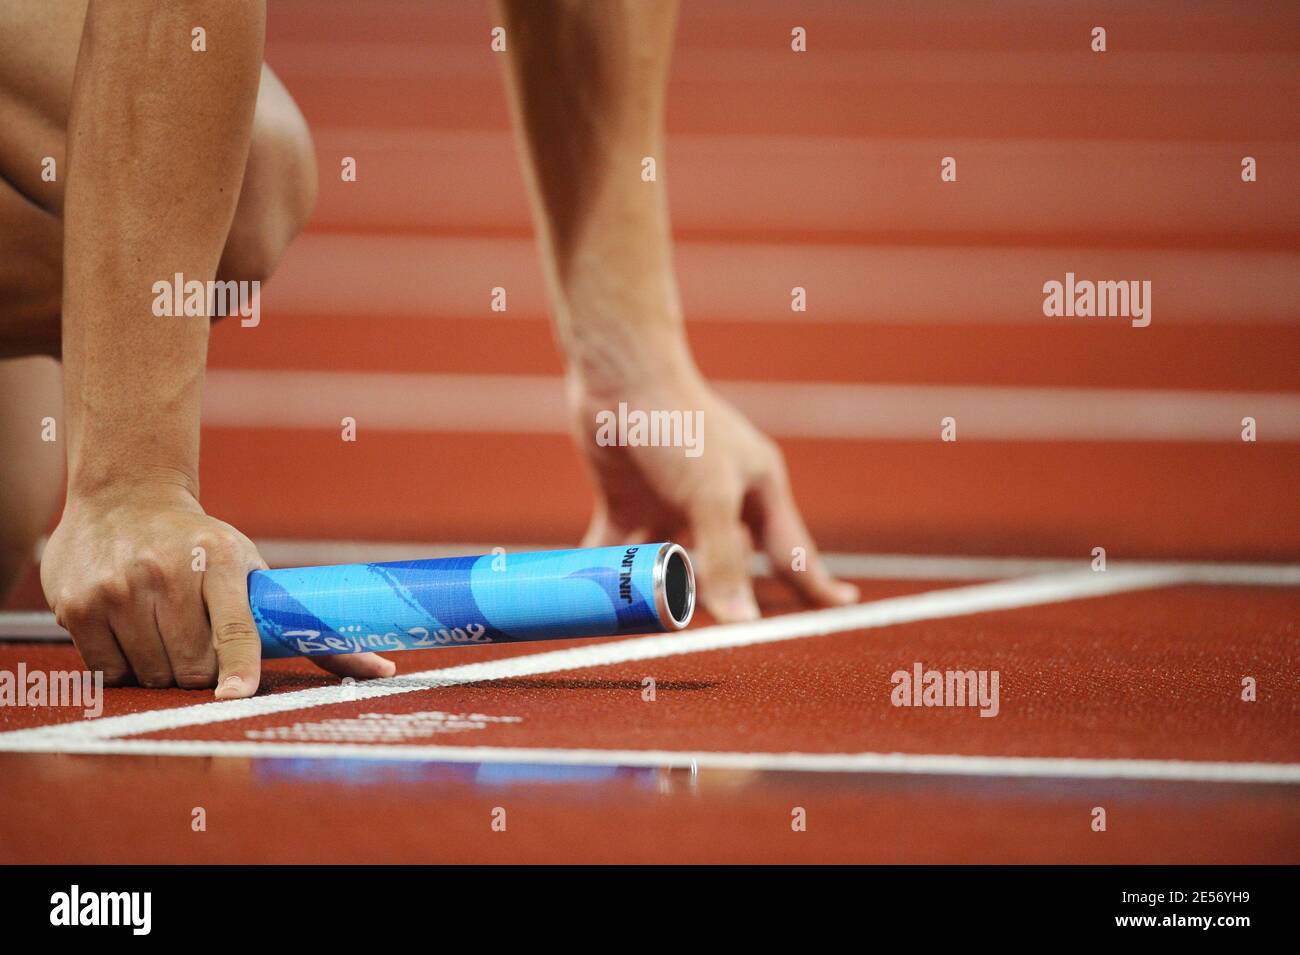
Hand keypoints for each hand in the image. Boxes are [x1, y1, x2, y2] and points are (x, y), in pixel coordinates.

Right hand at [41, 483, 393, 696]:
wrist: (125, 495)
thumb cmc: (205, 548)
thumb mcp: (256, 573)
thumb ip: (310, 629)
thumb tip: (384, 668)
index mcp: (222, 561)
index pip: (234, 627)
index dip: (237, 666)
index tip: (236, 694)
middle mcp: (166, 572)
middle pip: (192, 667)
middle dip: (202, 673)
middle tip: (199, 644)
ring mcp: (118, 588)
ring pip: (151, 674)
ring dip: (163, 669)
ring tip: (165, 632)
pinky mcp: (77, 605)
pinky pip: (108, 671)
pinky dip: (124, 666)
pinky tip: (130, 631)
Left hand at [570, 372, 858, 621]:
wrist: (619, 376)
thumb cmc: (678, 425)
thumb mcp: (710, 495)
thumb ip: (724, 561)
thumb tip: (740, 623)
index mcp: (759, 490)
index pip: (793, 551)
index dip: (815, 584)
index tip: (841, 610)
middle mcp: (719, 501)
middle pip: (726, 569)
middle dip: (715, 601)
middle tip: (704, 629)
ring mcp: (672, 504)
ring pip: (673, 567)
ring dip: (661, 593)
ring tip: (649, 619)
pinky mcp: (628, 504)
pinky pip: (622, 553)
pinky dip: (611, 575)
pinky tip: (598, 600)